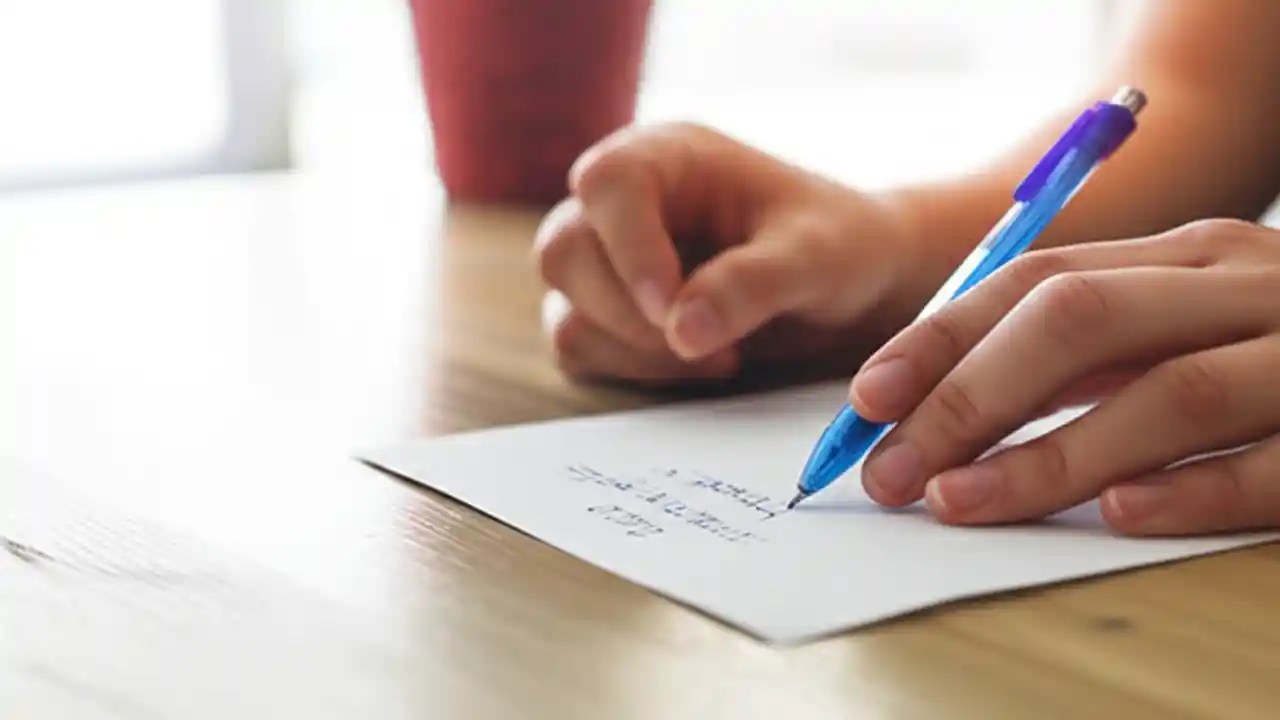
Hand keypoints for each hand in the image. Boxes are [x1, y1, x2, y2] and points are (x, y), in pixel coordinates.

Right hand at [535, 123, 924, 382]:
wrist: (857, 282)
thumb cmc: (840, 247)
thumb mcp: (814, 259)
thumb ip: (751, 285)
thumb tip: (680, 330)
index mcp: (670, 157)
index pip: (606, 183)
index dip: (628, 247)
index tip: (671, 306)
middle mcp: (628, 202)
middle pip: (564, 251)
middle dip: (626, 313)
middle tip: (703, 342)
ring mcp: (612, 256)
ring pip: (565, 305)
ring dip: (632, 348)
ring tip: (718, 353)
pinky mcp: (610, 310)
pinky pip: (579, 346)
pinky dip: (630, 369)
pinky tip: (698, 362)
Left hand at [848, 219, 1279, 535]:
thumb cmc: (1274, 342)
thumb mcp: (1184, 313)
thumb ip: (1089, 343)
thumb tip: (947, 394)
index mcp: (1184, 256)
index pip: (1037, 280)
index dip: (943, 337)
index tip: (865, 399)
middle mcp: (1241, 287)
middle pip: (1081, 322)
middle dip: (969, 396)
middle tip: (889, 471)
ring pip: (1167, 393)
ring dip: (1050, 453)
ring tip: (960, 501)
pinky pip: (1275, 460)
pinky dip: (1192, 491)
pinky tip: (1115, 517)